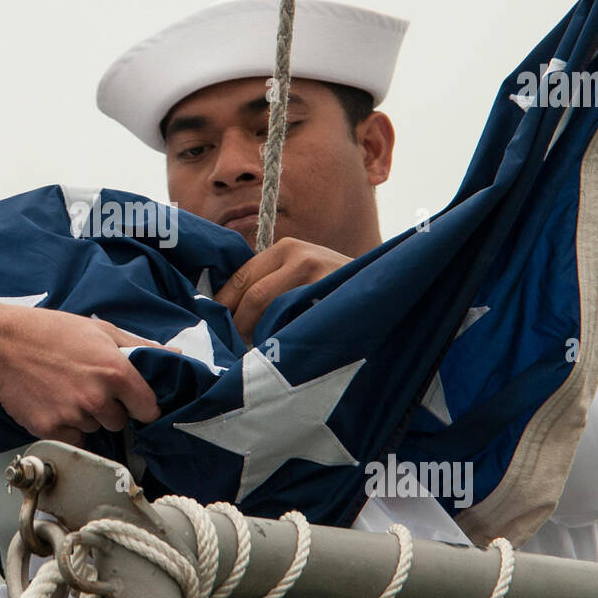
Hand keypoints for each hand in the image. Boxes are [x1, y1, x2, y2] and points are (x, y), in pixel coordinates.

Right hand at [0, 304, 170, 444]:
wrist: (2, 344)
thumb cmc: (51, 332)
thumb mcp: (100, 329)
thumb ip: (140, 346)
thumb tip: (175, 356)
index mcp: (116, 372)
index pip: (148, 408)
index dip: (141, 405)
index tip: (132, 401)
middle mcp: (98, 398)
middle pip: (120, 422)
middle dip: (109, 410)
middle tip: (87, 387)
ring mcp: (74, 416)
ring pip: (94, 430)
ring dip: (86, 418)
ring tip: (66, 391)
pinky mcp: (51, 429)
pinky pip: (72, 439)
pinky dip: (66, 429)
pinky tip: (54, 405)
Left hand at [215, 237, 351, 344]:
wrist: (382, 290)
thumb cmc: (333, 286)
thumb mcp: (302, 270)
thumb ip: (271, 279)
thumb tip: (223, 307)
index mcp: (287, 247)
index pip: (242, 276)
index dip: (225, 302)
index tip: (215, 323)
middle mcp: (302, 256)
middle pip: (254, 295)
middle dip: (239, 324)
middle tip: (233, 346)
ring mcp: (321, 277)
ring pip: (273, 311)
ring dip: (258, 335)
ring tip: (255, 350)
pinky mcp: (334, 300)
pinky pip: (297, 325)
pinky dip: (283, 340)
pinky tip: (281, 350)